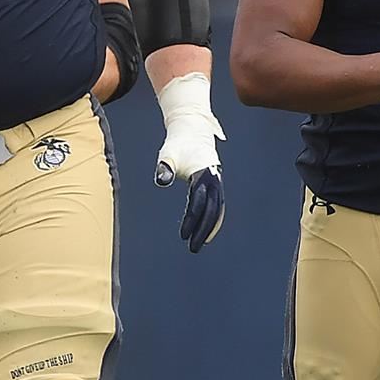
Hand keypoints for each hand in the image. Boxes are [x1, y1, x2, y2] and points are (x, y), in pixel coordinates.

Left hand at [155, 72, 225, 252]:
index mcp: (203, 173)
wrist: (192, 131)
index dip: (191, 220)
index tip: (183, 235)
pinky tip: (205, 232)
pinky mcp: (215, 184)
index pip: (198, 202)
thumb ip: (165, 167)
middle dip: (203, 230)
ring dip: (210, 228)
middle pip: (211, 210)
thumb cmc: (177, 144)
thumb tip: (161, 180)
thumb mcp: (168, 154)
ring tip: (199, 244)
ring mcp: (216, 182)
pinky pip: (217, 205)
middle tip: (193, 248)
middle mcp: (213, 179)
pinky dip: (214, 219)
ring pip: (217, 209)